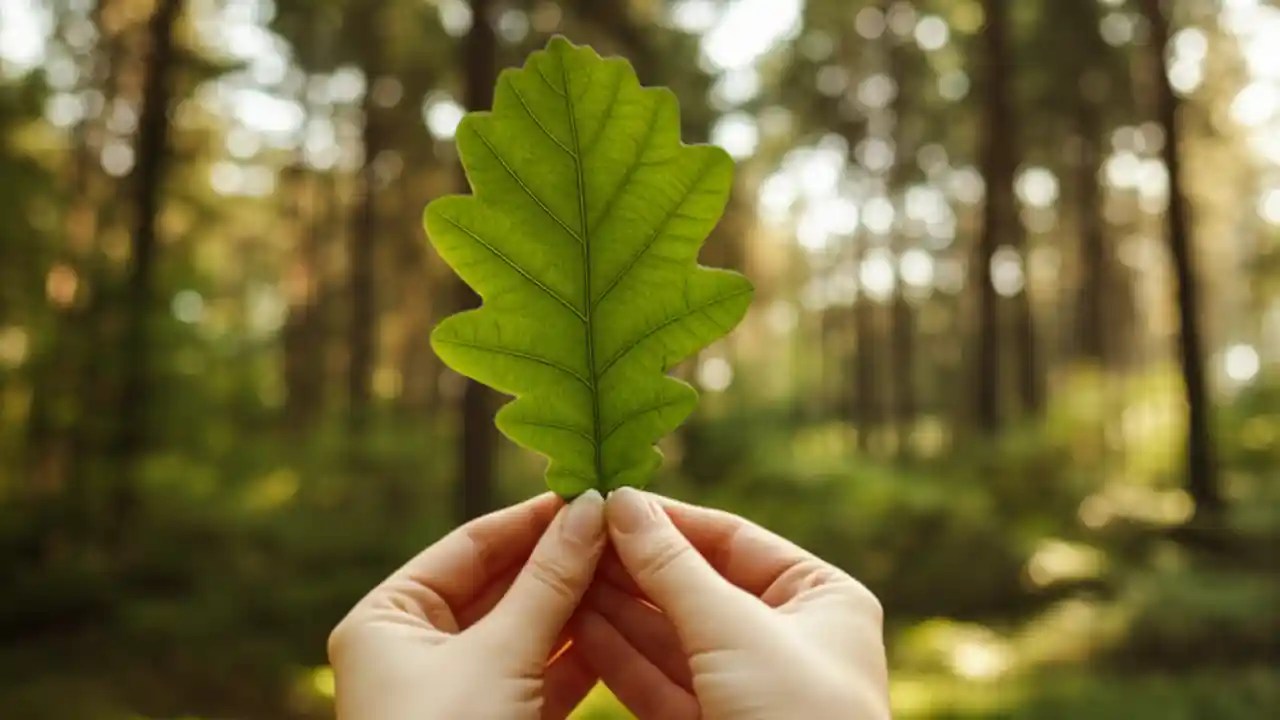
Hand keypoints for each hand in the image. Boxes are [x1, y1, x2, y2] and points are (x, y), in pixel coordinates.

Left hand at [328, 491, 606, 719]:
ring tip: (631, 570)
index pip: (471, 545)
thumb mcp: (500, 657)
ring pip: (525, 629)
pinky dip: (576, 654)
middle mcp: (414, 646)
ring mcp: (454, 688)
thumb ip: (550, 581)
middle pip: (502, 584)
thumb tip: (591, 508)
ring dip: (577, 605)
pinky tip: (620, 626)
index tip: (591, 493)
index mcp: (388, 618)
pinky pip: (537, 673)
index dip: (534, 517)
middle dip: (563, 561)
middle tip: (621, 529)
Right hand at [574, 488, 889, 719]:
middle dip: (633, 566)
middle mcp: (788, 639)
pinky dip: (618, 656)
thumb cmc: (795, 717)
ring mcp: (749, 687)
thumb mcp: (734, 629)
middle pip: (695, 586)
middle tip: (573, 534)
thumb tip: (623, 502)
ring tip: (562, 572)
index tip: (609, 499)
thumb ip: (672, 566)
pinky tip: (577, 624)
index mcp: (821, 599)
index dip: (668, 520)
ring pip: (670, 636)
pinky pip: (660, 681)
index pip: (732, 539)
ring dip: (615, 608)